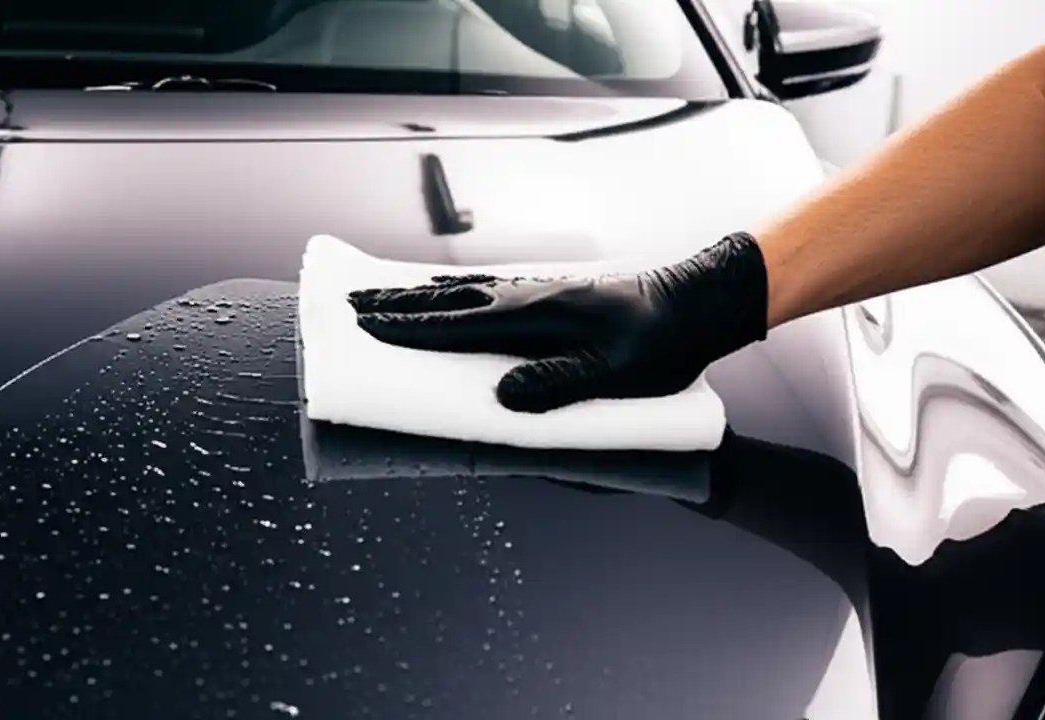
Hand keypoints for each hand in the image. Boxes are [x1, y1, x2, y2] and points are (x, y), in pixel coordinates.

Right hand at [348, 232, 768, 411]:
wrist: (692, 305)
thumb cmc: (659, 346)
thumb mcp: (615, 375)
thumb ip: (558, 384)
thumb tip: (503, 396)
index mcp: (534, 317)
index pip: (458, 326)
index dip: (410, 329)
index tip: (367, 327)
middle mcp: (526, 297)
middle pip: (447, 300)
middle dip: (397, 304)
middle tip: (352, 303)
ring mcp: (535, 292)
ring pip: (462, 291)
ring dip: (418, 295)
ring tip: (381, 296)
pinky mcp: (546, 295)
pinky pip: (483, 290)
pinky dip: (450, 292)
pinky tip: (445, 296)